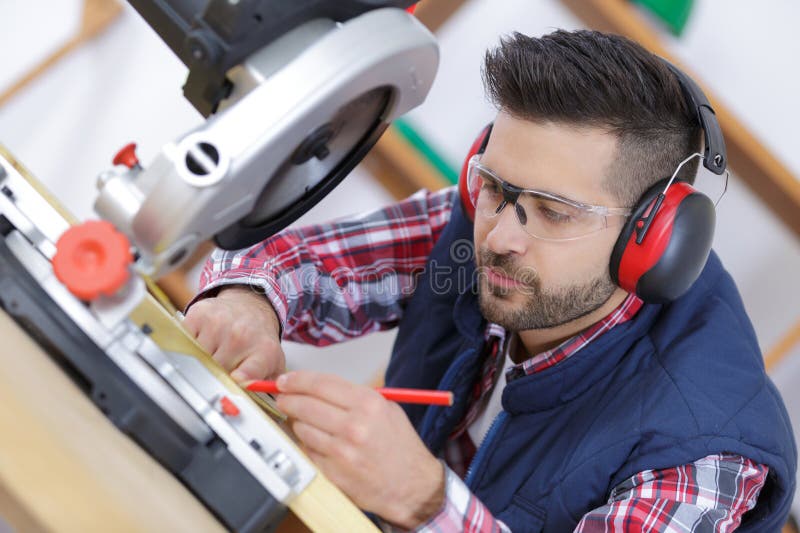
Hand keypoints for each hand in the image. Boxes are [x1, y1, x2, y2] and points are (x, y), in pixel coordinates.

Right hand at [183, 286, 285, 381]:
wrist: (250, 307)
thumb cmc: (258, 339)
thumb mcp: (273, 364)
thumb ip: (267, 389)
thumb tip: (261, 412)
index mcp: (263, 351)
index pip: (249, 373)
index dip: (239, 382)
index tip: (232, 386)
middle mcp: (241, 336)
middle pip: (216, 371)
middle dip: (215, 378)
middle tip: (220, 375)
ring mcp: (218, 324)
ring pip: (198, 358)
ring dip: (202, 362)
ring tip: (215, 355)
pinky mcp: (199, 315)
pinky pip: (185, 340)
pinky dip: (190, 346)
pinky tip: (204, 342)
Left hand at [274, 370, 445, 528]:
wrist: (412, 485)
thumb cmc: (400, 447)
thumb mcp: (386, 409)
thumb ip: (354, 396)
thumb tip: (317, 387)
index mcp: (368, 404)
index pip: (320, 384)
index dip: (297, 380)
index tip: (284, 380)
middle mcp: (354, 426)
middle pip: (305, 405)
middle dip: (288, 399)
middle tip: (283, 398)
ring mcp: (342, 451)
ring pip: (302, 429)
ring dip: (299, 424)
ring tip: (308, 423)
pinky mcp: (333, 472)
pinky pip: (308, 452)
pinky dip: (309, 446)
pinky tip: (320, 444)